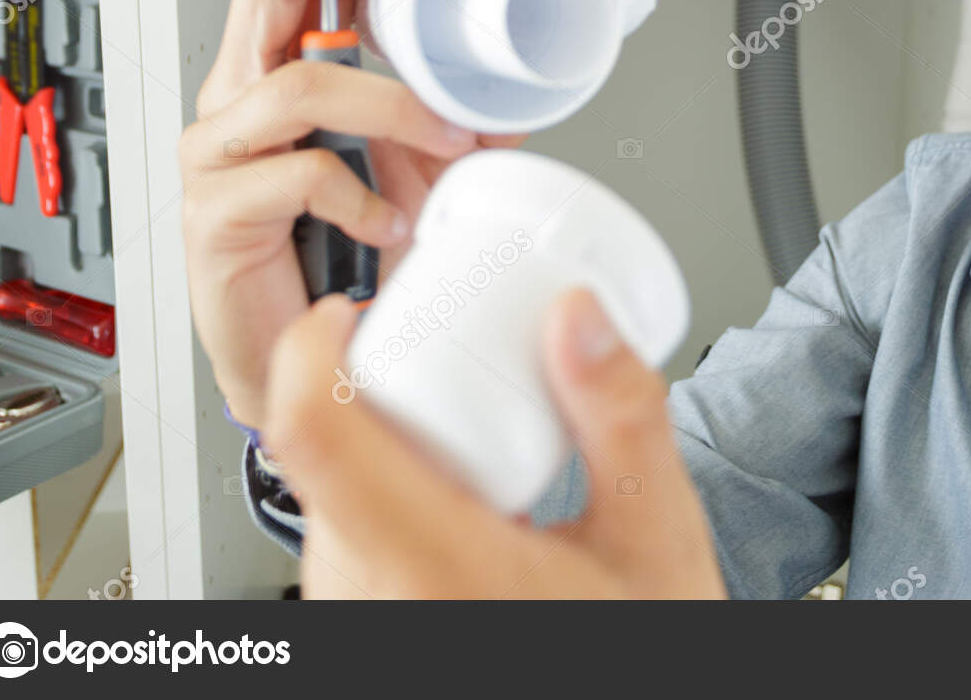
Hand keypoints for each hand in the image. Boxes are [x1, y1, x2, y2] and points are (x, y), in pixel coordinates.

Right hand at [178, 0, 525, 430]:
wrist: (292, 361)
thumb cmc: (334, 265)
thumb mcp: (405, 180)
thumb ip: (443, 133)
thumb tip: (507, 104)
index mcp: (272, 79)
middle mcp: (236, 103)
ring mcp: (219, 153)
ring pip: (299, 85)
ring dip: (392, 106)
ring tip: (446, 145)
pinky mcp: (216, 211)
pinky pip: (300, 175)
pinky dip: (363, 197)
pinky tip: (389, 226)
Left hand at [261, 287, 726, 598]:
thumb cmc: (633, 658)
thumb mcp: (657, 538)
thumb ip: (620, 418)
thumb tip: (578, 320)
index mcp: (432, 568)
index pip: (315, 433)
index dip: (313, 351)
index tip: (345, 313)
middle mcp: (368, 600)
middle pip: (329, 454)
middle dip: (387, 394)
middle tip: (457, 373)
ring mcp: (354, 619)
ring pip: (336, 495)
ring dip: (394, 451)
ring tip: (479, 459)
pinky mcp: (358, 625)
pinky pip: (348, 540)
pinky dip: (395, 502)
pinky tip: (468, 511)